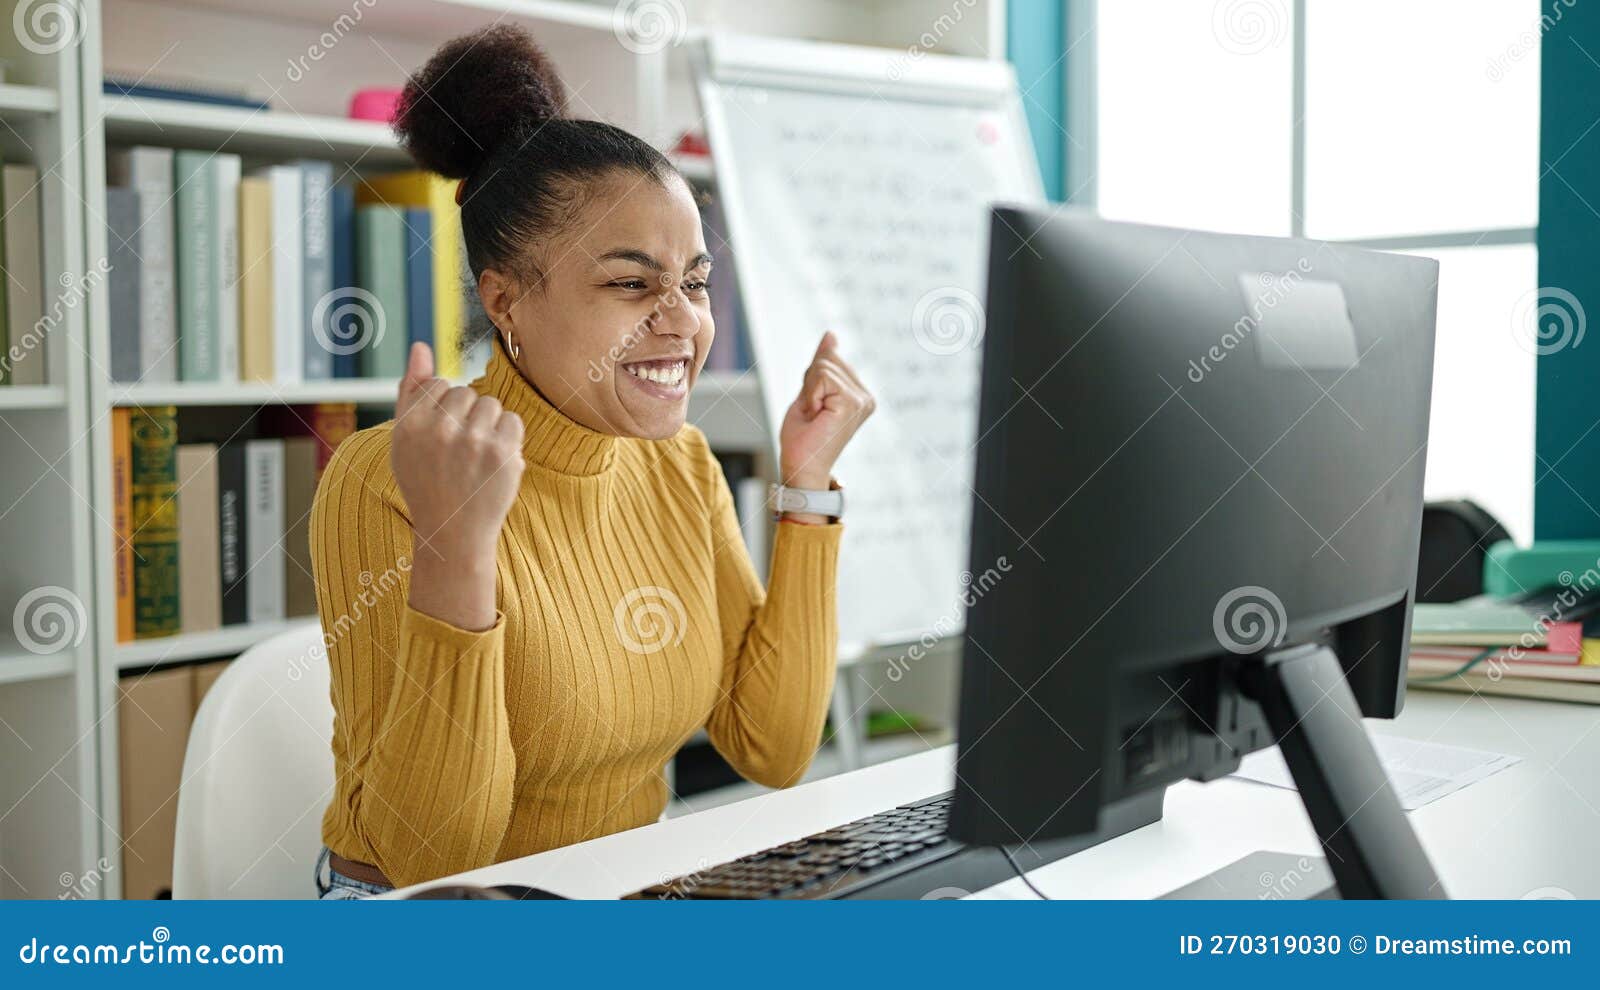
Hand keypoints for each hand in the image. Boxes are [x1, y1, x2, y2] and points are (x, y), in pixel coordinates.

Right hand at [391, 342, 525, 561]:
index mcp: (410, 424)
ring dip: (488, 426)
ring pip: (491, 404)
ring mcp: (474, 442)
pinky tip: (494, 461)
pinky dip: (508, 438)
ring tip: (476, 456)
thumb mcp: (405, 440)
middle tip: (458, 451)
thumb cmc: (427, 481)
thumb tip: (421, 346)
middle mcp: (440, 430)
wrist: (453, 533)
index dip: (443, 408)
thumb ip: (412, 390)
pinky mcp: (503, 454)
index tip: (442, 436)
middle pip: (466, 392)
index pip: (438, 384)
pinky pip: (512, 420)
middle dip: (466, 416)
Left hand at [778, 332, 875, 496]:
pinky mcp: (853, 403)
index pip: (830, 360)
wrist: (801, 467)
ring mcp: (862, 400)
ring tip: (814, 417)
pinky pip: (821, 376)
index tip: (814, 409)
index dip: (811, 380)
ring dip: (809, 392)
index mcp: (858, 394)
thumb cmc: (803, 437)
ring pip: (824, 367)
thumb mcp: (810, 392)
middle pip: (828, 359)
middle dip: (810, 383)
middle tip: (812, 414)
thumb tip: (831, 335)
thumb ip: (822, 365)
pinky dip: (810, 395)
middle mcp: (865, 397)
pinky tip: (815, 416)